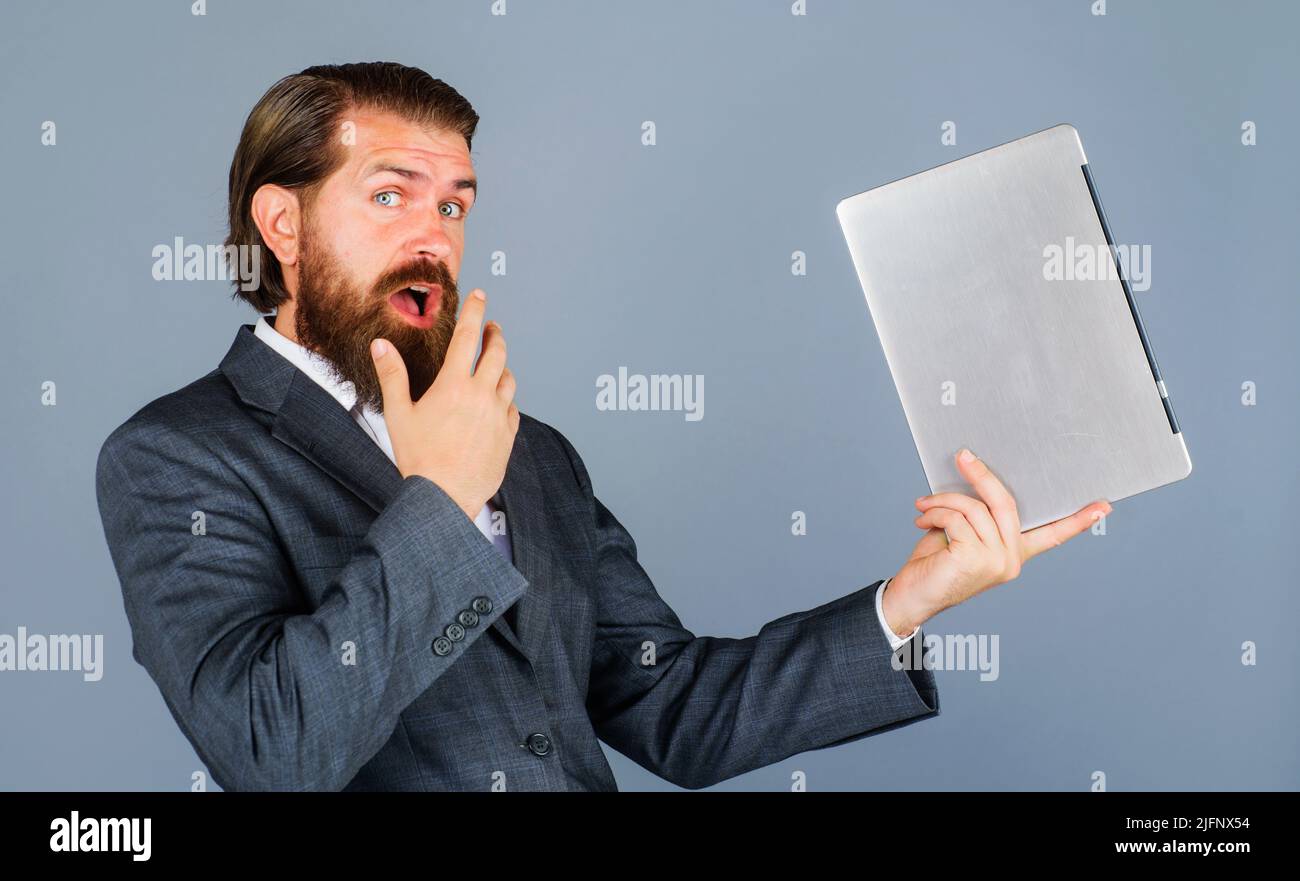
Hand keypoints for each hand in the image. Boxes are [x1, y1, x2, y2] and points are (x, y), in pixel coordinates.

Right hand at [370, 289, 519, 519]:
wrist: (445, 497)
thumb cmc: (419, 458)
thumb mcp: (398, 414)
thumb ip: (392, 375)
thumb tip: (380, 344)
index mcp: (454, 385)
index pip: (467, 336)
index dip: (474, 311)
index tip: (480, 294)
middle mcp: (482, 395)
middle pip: (498, 353)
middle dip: (495, 335)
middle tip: (492, 327)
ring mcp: (499, 415)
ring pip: (509, 380)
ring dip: (503, 367)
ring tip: (496, 365)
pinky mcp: (508, 435)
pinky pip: (513, 408)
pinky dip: (506, 399)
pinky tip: (499, 402)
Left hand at [881, 448, 1110, 637]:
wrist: (911, 596)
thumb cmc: (935, 563)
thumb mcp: (960, 533)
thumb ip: (975, 513)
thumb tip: (972, 474)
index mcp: (1015, 553)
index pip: (1053, 535)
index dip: (1077, 520)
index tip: (1104, 506)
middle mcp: (1012, 560)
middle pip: (1007, 503)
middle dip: (982, 475)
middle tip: (963, 456)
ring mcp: (997, 561)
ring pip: (976, 508)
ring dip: (944, 500)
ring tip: (924, 506)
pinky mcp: (976, 558)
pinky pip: (958, 517)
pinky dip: (936, 512)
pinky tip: (921, 519)